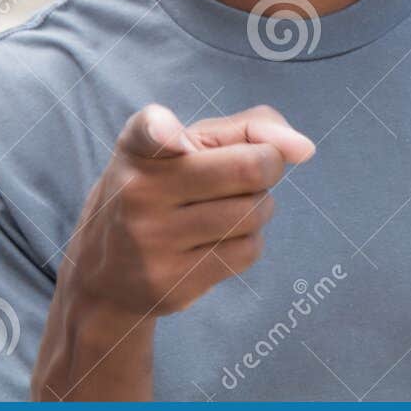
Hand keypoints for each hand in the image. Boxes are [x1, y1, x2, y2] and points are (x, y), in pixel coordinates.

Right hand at [31, 103, 313, 399]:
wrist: (105, 269)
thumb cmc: (164, 187)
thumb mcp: (190, 143)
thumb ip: (250, 127)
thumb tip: (304, 149)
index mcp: (139, 148)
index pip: (150, 130)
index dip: (164, 131)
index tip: (173, 139)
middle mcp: (139, 193)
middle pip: (250, 168)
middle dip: (268, 166)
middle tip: (250, 172)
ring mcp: (153, 243)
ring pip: (254, 213)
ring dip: (259, 207)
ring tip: (227, 207)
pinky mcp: (172, 283)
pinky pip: (248, 252)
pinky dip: (249, 240)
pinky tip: (218, 239)